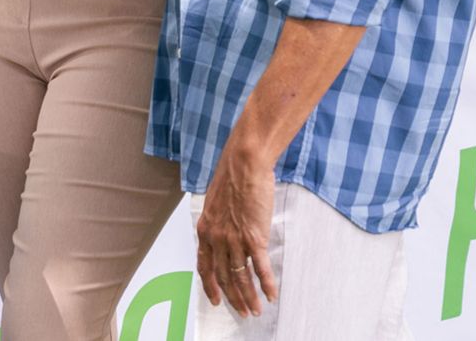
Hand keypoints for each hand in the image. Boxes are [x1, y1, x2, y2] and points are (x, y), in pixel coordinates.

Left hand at [195, 145, 277, 317]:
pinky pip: (260, 268)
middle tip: (241, 311)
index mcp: (205, 228)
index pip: (204, 265)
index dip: (210, 285)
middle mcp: (216, 237)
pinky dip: (267, 285)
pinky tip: (271, 295)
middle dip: (232, 297)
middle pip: (223, 276)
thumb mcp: (216, 202)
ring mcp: (234, 239)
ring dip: (249, 297)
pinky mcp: (254, 237)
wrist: (244, 163)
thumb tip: (226, 236)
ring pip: (241, 277)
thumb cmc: (232, 176)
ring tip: (256, 310)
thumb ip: (219, 223)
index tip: (215, 299)